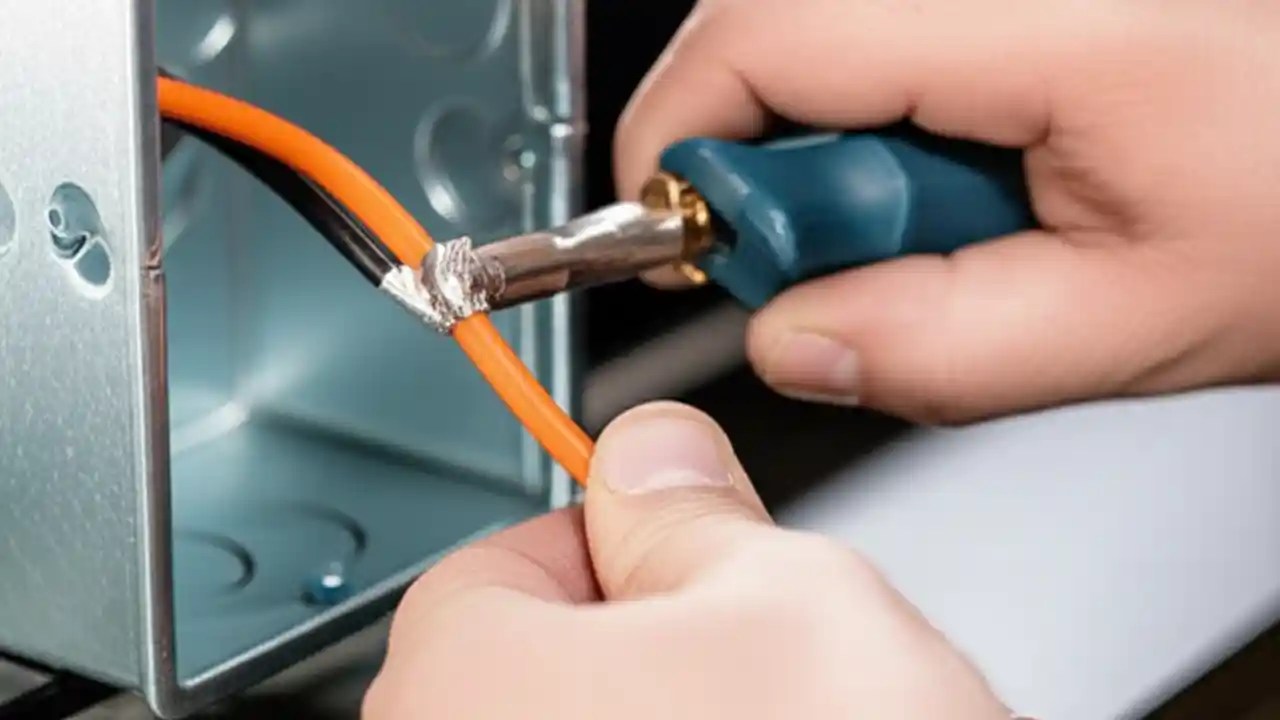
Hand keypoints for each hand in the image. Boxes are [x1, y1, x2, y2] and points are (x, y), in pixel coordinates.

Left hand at [363, 403, 1009, 718]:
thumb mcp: (794, 599)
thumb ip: (695, 510)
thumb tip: (653, 453)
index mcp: (461, 683)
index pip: (504, 553)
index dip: (615, 536)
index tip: (683, 545)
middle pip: (536, 662)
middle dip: (649, 641)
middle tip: (753, 655)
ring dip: (668, 719)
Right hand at [615, 0, 1279, 423]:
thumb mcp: (1135, 325)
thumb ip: (942, 350)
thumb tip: (790, 339)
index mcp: (1054, 16)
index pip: (762, 37)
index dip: (677, 138)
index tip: (678, 234)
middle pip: (772, 21)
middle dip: (760, 155)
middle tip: (840, 251)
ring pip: (821, 22)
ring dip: (831, 131)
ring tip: (940, 202)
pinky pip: (878, 19)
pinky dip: (882, 94)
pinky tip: (966, 150)